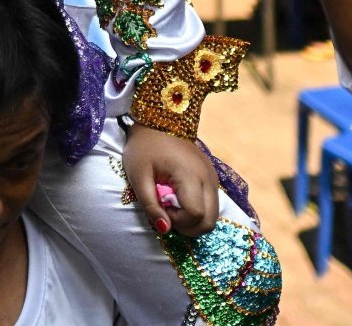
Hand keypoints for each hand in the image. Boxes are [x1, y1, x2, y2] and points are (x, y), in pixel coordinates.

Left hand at [124, 124, 219, 238]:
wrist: (156, 122)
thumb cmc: (143, 149)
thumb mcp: (138, 177)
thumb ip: (150, 206)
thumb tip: (165, 229)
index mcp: (190, 174)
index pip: (196, 215)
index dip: (178, 220)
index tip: (161, 207)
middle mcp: (208, 177)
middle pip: (210, 221)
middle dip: (188, 226)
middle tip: (167, 212)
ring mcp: (213, 177)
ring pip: (213, 215)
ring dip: (194, 219)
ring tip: (172, 204)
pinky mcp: (212, 177)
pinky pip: (212, 204)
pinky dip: (198, 210)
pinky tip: (179, 198)